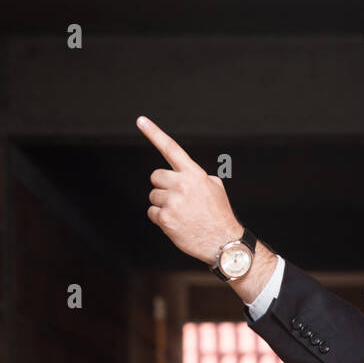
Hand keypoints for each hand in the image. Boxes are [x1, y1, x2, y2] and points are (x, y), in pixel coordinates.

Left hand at [137, 114, 241, 265]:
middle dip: (162, 186)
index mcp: (194, 174)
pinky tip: (176, 223)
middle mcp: (182, 184)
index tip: (140, 120)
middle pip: (155, 176)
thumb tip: (183, 173)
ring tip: (180, 213)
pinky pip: (152, 213)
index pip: (171, 148)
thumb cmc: (219, 215)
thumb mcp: (215, 187)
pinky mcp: (165, 218)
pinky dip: (160, 218)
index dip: (154, 132)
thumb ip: (196, 176)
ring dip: (162, 204)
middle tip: (176, 198)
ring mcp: (173, 202)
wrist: (223, 242)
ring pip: (153, 196)